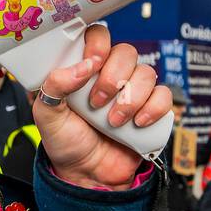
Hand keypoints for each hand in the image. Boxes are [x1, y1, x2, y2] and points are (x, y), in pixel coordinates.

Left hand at [33, 25, 171, 188]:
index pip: (98, 36)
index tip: (92, 64)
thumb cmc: (66, 141)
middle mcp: (111, 75)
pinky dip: (153, 109)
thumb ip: (54, 86)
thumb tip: (83, 67)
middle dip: (113, 78)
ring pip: (147, 74)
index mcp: (84, 68)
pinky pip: (164, 96)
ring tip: (113, 121)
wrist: (86, 174)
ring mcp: (132, 91)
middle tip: (97, 102)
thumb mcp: (46, 115)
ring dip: (130, 99)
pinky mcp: (151, 109)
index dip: (99, 44)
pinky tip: (137, 123)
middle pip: (127, 52)